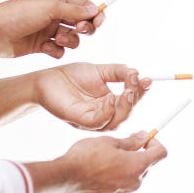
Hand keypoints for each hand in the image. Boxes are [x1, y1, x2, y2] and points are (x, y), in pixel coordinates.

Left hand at [0, 0, 104, 57]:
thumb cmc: (17, 14)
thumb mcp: (50, 7)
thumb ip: (74, 10)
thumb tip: (95, 9)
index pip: (84, 5)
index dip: (94, 14)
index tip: (99, 22)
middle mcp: (54, 14)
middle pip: (82, 23)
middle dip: (84, 28)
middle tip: (78, 30)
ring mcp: (48, 30)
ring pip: (73, 38)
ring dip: (69, 41)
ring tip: (56, 40)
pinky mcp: (42, 46)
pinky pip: (60, 51)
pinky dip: (56, 51)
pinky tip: (45, 49)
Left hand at [34, 63, 151, 130]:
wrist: (46, 79)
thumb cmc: (71, 76)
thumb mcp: (100, 71)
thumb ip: (119, 72)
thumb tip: (136, 73)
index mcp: (110, 103)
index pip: (131, 100)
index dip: (141, 91)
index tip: (148, 79)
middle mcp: (104, 114)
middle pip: (127, 113)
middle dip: (135, 99)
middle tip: (137, 83)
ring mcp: (92, 120)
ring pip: (116, 120)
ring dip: (125, 106)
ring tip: (127, 90)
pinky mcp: (80, 121)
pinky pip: (99, 121)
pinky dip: (108, 111)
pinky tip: (110, 97)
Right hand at [58, 132, 167, 192]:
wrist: (62, 180)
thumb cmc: (85, 158)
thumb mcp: (109, 142)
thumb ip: (131, 141)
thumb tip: (144, 137)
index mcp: (138, 166)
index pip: (160, 153)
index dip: (155, 143)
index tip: (145, 138)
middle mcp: (134, 184)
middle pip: (145, 166)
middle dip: (136, 156)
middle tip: (119, 147)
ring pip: (130, 178)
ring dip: (123, 169)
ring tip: (103, 162)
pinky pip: (118, 189)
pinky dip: (113, 181)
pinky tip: (96, 175)